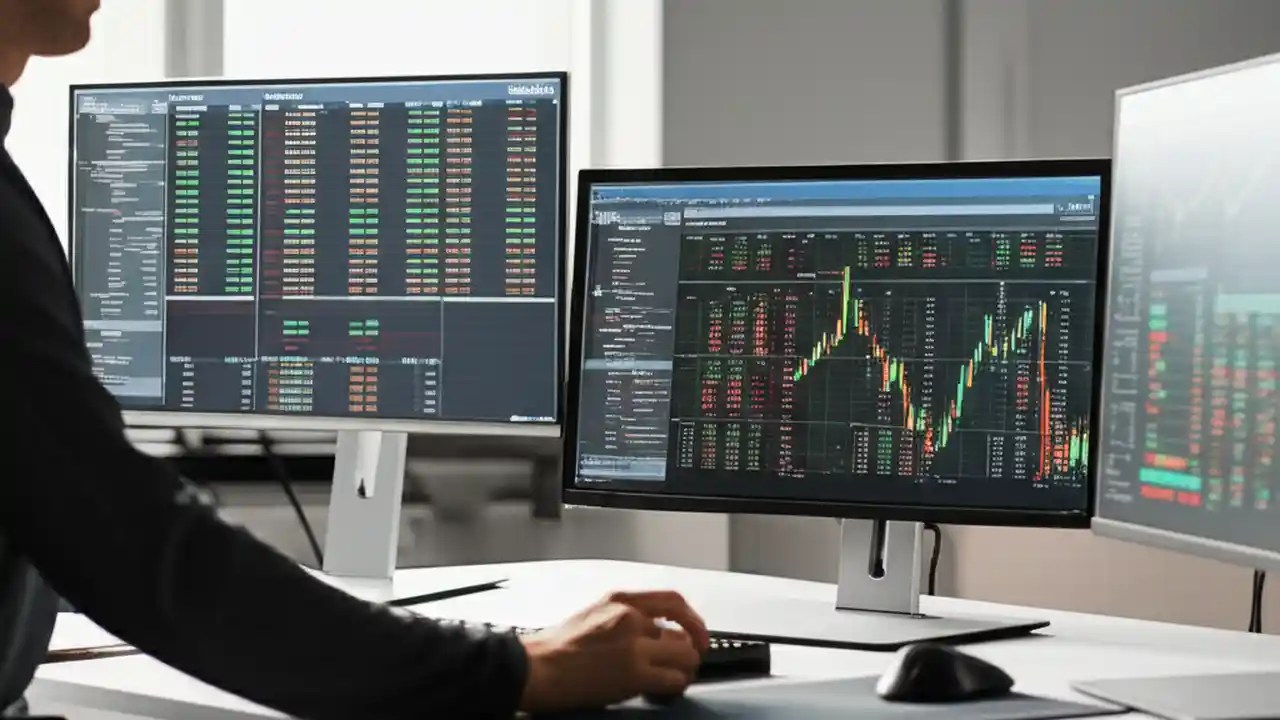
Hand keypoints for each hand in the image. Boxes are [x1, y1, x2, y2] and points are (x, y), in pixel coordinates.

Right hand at [518, 590, 709, 712]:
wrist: (538, 668)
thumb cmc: (558, 646)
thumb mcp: (595, 613)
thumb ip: (626, 616)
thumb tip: (654, 630)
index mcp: (621, 600)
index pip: (673, 600)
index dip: (693, 620)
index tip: (697, 634)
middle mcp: (632, 618)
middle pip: (683, 635)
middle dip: (686, 653)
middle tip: (681, 665)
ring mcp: (634, 646)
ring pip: (684, 657)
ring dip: (683, 671)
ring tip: (672, 679)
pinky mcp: (634, 674)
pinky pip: (673, 680)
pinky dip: (674, 686)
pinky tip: (664, 690)